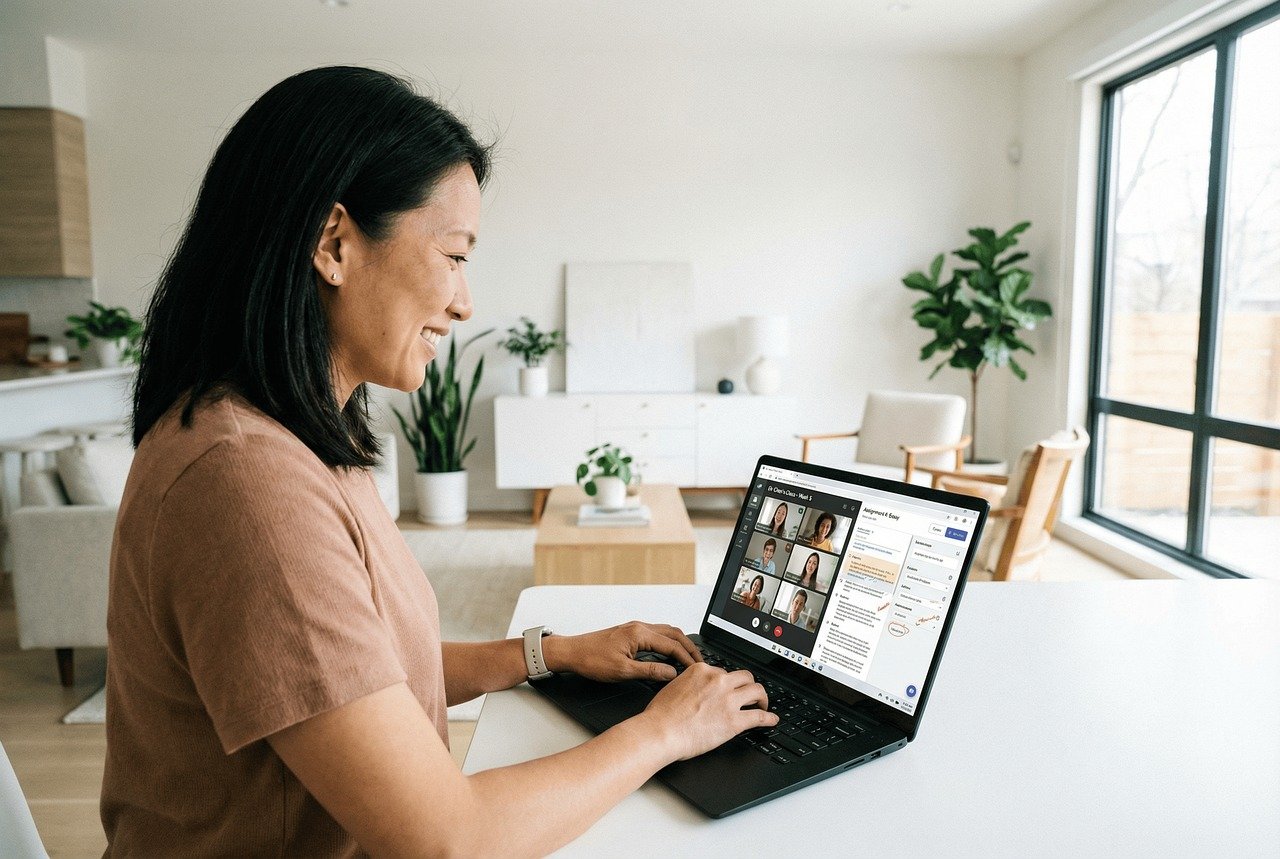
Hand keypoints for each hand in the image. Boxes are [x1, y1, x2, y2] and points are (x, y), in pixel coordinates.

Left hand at [543, 621, 700, 682]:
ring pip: (665, 632)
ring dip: (679, 643)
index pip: (672, 644)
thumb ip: (650, 671)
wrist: (572, 652)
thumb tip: (671, 673)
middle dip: (689, 647)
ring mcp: (634, 628)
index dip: (687, 657)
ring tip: (689, 658)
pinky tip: (669, 654)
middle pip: (673, 633)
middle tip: (700, 661)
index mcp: (639, 634)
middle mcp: (639, 627)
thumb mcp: (623, 671)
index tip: (697, 668)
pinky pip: (656, 635)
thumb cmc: (592, 660)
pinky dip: (668, 643)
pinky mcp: (630, 633)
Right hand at [640, 664, 777, 760]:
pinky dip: (768, 718)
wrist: (660, 732)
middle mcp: (717, 681)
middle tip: (749, 694)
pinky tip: (771, 720)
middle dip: (748, 685)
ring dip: (761, 697)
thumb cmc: (661, 715)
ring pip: (756, 690)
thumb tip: (694, 690)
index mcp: (701, 670)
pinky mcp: (734, 720)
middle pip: (744, 676)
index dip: (726, 683)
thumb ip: (689, 684)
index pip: (722, 672)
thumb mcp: (673, 686)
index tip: (729, 689)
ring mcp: (728, 700)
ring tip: (762, 704)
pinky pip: (759, 716)